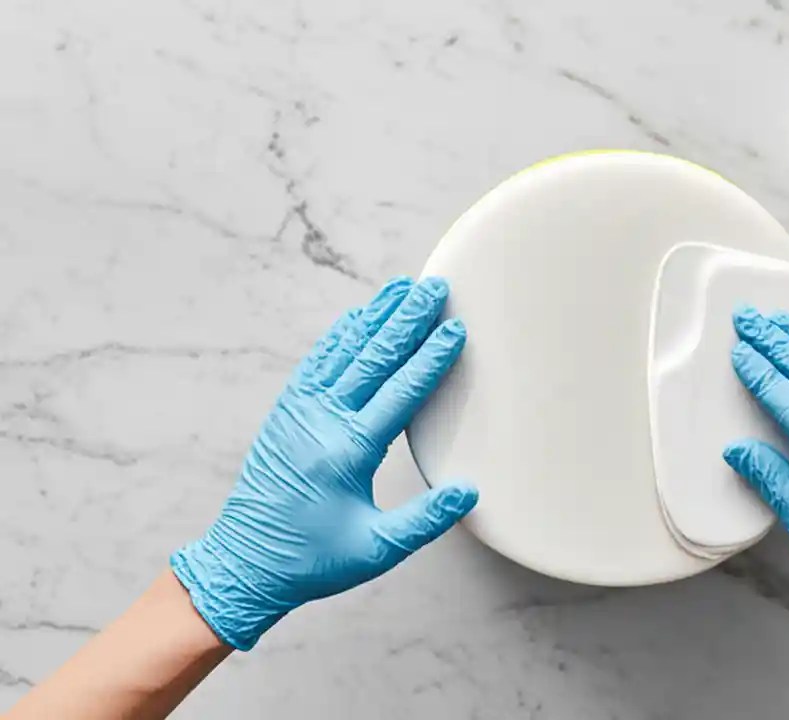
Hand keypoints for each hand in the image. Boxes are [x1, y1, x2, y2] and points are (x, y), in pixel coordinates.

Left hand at [171, 276, 477, 650]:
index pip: (400, 392)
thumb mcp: (376, 549)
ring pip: (344, 351)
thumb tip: (468, 492)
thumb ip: (425, 520)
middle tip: (433, 288)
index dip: (430, 358)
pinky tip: (358, 316)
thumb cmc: (312, 560)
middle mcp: (321, 422)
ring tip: (403, 286)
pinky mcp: (286, 413)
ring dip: (376, 315)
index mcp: (348, 451)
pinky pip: (317, 362)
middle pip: (372, 357)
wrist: (244, 564)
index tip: (455, 329)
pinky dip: (340, 335)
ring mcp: (299, 412)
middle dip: (407, 319)